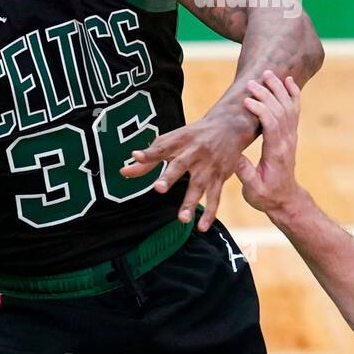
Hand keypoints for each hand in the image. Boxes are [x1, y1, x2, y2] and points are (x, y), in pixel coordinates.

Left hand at [120, 86, 262, 231]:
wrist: (229, 126)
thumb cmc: (192, 136)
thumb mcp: (171, 141)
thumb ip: (148, 159)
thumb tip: (123, 172)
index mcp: (178, 142)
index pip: (160, 147)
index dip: (148, 153)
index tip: (136, 156)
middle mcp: (193, 153)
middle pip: (180, 165)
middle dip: (170, 177)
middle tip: (159, 188)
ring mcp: (208, 166)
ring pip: (199, 185)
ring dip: (191, 202)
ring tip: (183, 219)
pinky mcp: (220, 177)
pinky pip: (215, 196)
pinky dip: (210, 212)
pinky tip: (202, 226)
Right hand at [235, 72, 307, 217]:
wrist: (285, 200)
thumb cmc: (265, 196)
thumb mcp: (252, 190)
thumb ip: (245, 173)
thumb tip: (235, 158)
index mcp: (276, 153)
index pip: (271, 125)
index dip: (260, 110)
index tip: (246, 101)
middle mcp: (286, 142)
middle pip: (280, 111)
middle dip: (267, 94)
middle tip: (252, 82)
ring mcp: (290, 137)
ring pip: (288, 107)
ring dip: (279, 89)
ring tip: (268, 74)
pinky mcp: (289, 136)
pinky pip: (294, 111)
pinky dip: (293, 95)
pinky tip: (288, 82)